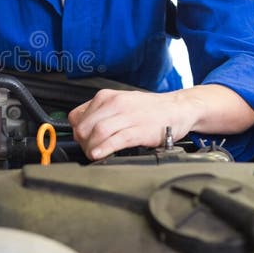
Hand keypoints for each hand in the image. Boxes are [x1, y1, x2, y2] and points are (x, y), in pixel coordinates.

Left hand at [68, 88, 191, 159]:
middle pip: (84, 127)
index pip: (76, 116)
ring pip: (98, 133)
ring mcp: (128, 116)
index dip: (75, 131)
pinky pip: (116, 139)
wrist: (178, 108)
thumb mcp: (120, 102)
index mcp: (106, 97)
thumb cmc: (149, 109)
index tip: (80, 140)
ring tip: (93, 155)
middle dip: (81, 143)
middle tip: (87, 150)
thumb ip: (102, 113)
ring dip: (91, 148)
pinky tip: (99, 155)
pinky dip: (104, 148)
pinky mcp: (140, 130)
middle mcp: (115, 104)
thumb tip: (82, 130)